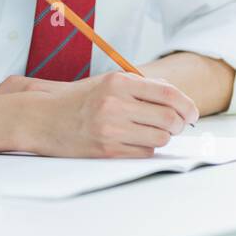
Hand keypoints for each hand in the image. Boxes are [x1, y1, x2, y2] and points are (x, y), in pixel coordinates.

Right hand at [3, 69, 198, 158]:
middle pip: (170, 119)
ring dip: (163, 137)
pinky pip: (144, 153)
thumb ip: (141, 87)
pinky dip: (147, 149)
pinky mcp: (107, 151)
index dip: (188, 106)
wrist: (43, 118)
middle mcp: (116, 104)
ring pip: (160, 138)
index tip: (192, 113)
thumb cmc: (79, 99)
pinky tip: (136, 141)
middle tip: (177, 125)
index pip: (169, 94)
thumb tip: (177, 99)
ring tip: (152, 132)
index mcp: (118, 82)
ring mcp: (111, 129)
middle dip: (179, 124)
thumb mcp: (108, 82)